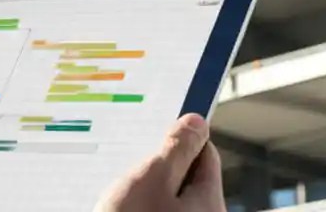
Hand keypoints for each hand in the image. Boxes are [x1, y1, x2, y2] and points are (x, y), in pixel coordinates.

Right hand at [94, 114, 225, 211]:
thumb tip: (197, 122)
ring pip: (166, 198)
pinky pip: (153, 209)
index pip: (206, 154)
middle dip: (158, 165)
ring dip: (144, 189)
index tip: (160, 127)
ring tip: (118, 188)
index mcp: (210, 201)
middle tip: (128, 161)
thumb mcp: (152, 180)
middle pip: (185, 178)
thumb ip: (176, 149)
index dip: (183, 136)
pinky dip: (137, 205)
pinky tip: (115, 205)